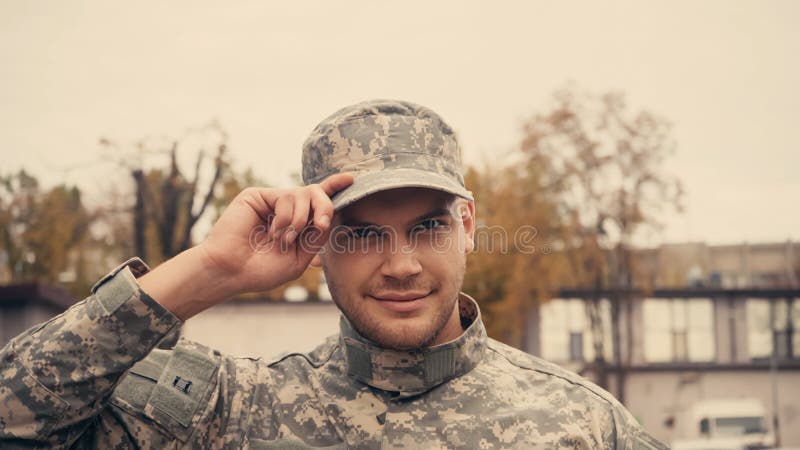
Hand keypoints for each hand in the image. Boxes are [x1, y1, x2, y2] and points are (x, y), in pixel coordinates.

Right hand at [139, 173, 352, 319]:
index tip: (350, 179)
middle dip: (324, 207)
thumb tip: (329, 215)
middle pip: (316, 194)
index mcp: (297, 225)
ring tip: (283, 240)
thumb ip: (316, 237)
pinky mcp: (258, 196)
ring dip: (299, 221)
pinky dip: (285, 218)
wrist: (232, 272)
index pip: (318, 203)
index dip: (333, 188)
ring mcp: (272, 202)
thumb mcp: (299, 258)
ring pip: (304, 194)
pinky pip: (287, 197)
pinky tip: (273, 232)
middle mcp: (286, 210)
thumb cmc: (262, 271)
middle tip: (320, 224)